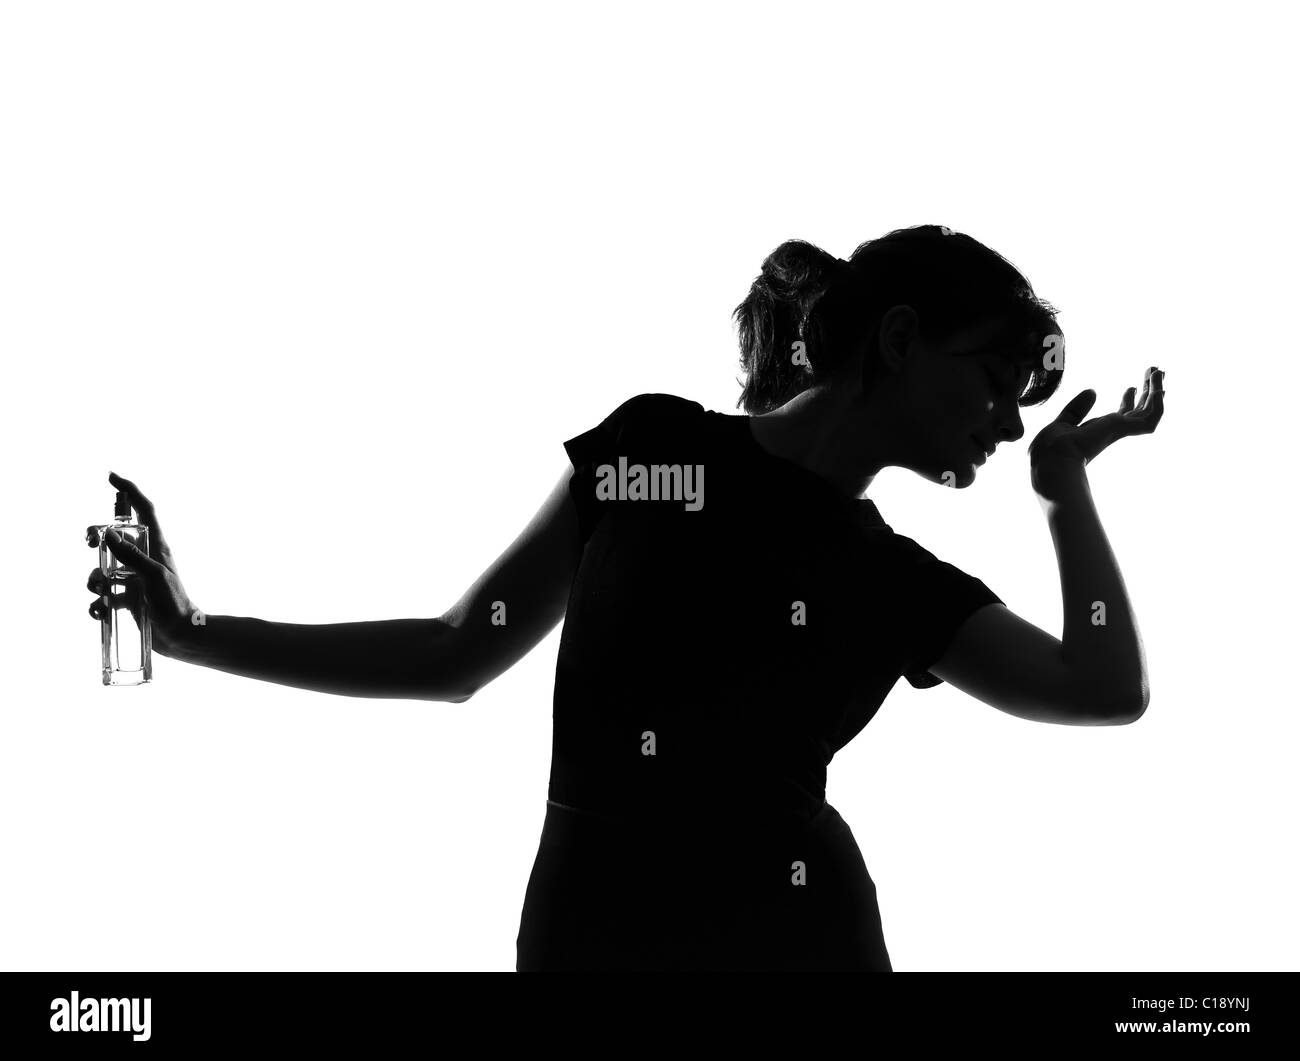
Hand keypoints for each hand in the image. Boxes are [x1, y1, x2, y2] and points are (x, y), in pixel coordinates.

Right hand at [87, 472, 202, 657]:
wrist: (182, 637)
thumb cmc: (175, 603)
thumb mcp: (153, 576)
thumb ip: (130, 555)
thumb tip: (107, 532)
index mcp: (156, 547)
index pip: (143, 510)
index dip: (129, 492)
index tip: (111, 476)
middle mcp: (143, 560)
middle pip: (112, 538)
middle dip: (95, 540)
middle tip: (90, 545)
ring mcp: (133, 580)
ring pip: (101, 570)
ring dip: (93, 580)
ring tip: (101, 592)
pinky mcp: (127, 601)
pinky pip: (101, 598)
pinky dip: (95, 605)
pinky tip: (100, 612)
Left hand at [1029, 366, 1164, 503]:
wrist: (1051, 458)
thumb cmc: (1050, 449)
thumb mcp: (1063, 422)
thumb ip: (1077, 409)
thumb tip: (1092, 391)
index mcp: (1098, 432)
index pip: (1121, 416)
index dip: (1128, 401)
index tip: (1131, 388)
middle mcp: (1112, 433)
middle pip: (1139, 411)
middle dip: (1148, 392)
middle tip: (1155, 371)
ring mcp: (1119, 432)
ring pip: (1149, 412)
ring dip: (1156, 391)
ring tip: (1159, 370)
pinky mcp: (1122, 429)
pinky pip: (1151, 417)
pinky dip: (1158, 402)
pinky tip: (1158, 386)